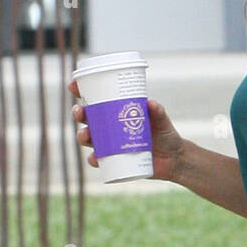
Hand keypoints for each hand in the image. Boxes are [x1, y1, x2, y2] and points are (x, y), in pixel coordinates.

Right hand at [69, 80, 184, 181]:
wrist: (173, 159)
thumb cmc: (166, 134)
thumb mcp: (163, 121)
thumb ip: (158, 112)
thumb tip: (150, 103)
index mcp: (117, 112)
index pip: (95, 100)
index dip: (81, 92)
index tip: (73, 86)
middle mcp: (110, 127)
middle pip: (87, 119)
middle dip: (78, 114)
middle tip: (79, 112)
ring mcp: (111, 144)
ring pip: (89, 138)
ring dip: (82, 136)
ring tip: (86, 135)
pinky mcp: (114, 160)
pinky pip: (99, 160)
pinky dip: (94, 159)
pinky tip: (94, 158)